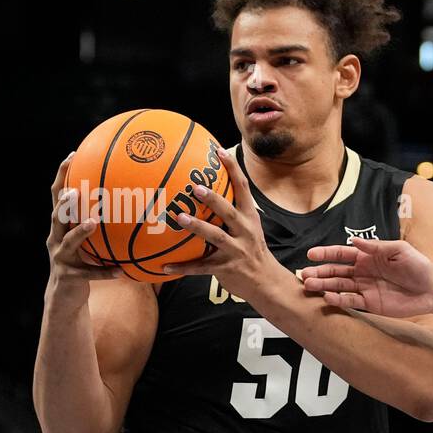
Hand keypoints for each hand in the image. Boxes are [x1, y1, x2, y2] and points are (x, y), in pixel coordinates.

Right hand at [46, 152, 122, 295]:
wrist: (65, 296)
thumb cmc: (82, 262)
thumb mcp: (87, 240)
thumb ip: (98, 221)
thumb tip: (127, 199)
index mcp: (60, 226)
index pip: (58, 195)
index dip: (62, 175)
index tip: (72, 155)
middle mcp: (56, 238)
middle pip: (56, 215)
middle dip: (64, 201)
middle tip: (75, 190)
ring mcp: (60, 257)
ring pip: (69, 242)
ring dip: (80, 231)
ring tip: (94, 222)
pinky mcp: (69, 276)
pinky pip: (90, 274)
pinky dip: (104, 272)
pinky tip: (120, 272)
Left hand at [160, 146, 281, 299]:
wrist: (267, 282)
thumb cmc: (252, 251)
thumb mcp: (250, 228)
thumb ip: (233, 211)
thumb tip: (209, 191)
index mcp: (250, 218)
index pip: (243, 188)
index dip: (232, 169)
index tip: (219, 150)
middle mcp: (245, 231)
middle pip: (229, 211)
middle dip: (213, 199)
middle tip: (195, 187)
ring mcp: (237, 250)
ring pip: (216, 236)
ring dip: (197, 227)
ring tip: (180, 218)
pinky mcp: (227, 268)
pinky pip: (201, 267)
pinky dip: (183, 267)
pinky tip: (165, 266)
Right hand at [300, 237, 432, 316]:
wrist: (432, 289)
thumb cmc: (418, 266)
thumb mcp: (399, 250)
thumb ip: (376, 247)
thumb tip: (355, 242)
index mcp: (368, 256)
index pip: (342, 254)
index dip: (327, 254)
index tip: (311, 254)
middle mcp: (363, 272)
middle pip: (336, 271)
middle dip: (320, 272)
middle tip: (304, 275)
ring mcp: (365, 288)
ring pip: (339, 286)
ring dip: (324, 286)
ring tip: (310, 286)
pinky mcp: (370, 304)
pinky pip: (351, 301)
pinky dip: (339, 300)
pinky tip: (328, 297)